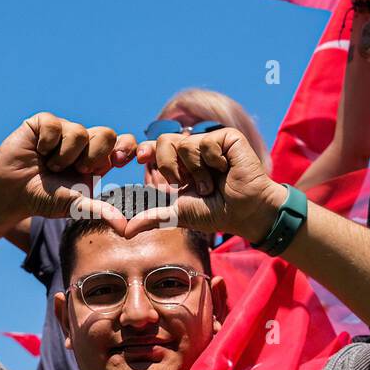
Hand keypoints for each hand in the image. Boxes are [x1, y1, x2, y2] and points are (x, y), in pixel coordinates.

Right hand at [0, 113, 134, 226]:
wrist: (11, 193)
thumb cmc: (44, 199)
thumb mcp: (74, 207)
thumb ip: (99, 212)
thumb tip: (124, 228)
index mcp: (97, 160)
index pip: (123, 143)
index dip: (127, 146)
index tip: (120, 160)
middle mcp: (84, 142)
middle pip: (107, 134)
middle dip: (93, 156)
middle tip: (78, 170)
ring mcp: (64, 130)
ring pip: (79, 132)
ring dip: (64, 156)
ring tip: (51, 166)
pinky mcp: (44, 123)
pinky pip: (55, 125)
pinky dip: (46, 144)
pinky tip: (38, 152)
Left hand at [128, 128, 280, 241]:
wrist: (245, 212)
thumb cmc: (215, 213)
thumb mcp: (178, 214)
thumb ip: (152, 218)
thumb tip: (124, 231)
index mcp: (179, 166)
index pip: (155, 149)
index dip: (144, 150)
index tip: (138, 159)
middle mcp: (192, 151)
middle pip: (163, 141)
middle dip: (168, 166)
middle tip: (181, 183)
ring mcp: (209, 143)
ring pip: (184, 143)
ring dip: (196, 171)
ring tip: (210, 184)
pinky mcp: (226, 137)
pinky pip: (206, 141)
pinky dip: (213, 161)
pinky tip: (225, 170)